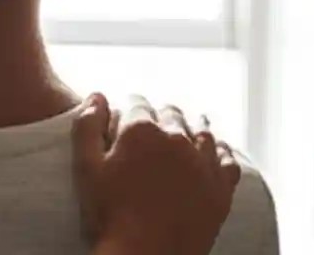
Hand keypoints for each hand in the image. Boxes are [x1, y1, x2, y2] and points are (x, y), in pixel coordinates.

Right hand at [73, 93, 240, 254]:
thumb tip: (97, 97)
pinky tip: (215, 151)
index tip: (125, 116)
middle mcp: (177, 138)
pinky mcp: (221, 187)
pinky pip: (228, 158)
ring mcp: (204, 162)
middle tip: (153, 125)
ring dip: (191, 127)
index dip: (128, 107)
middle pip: (171, 113)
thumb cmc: (110, 215)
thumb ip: (87, 127)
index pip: (137, 103)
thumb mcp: (86, 169)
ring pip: (202, 131)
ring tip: (185, 129)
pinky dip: (221, 151)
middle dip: (160, 115)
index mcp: (142, 130)